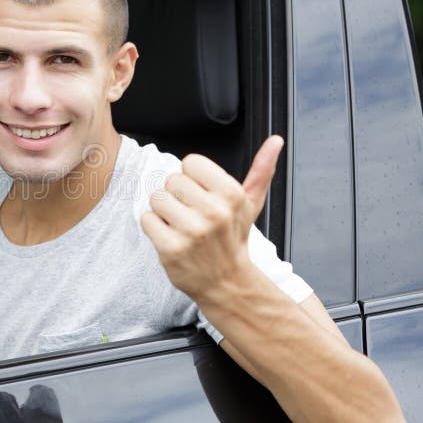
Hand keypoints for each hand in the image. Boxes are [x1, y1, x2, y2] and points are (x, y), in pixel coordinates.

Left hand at [140, 136, 283, 304]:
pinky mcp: (171, 248)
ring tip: (181, 225)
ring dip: (164, 211)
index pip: (190, 162)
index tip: (202, 195)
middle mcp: (214, 212)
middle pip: (171, 180)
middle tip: (192, 214)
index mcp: (231, 195)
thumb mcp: (250, 203)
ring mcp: (192, 231)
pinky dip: (154, 227)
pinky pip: (147, 219)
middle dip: (177, 196)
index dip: (192, 178)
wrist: (227, 282)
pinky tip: (171, 237)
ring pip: (156, 198)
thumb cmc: (233, 238)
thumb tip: (275, 140)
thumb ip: (261, 169)